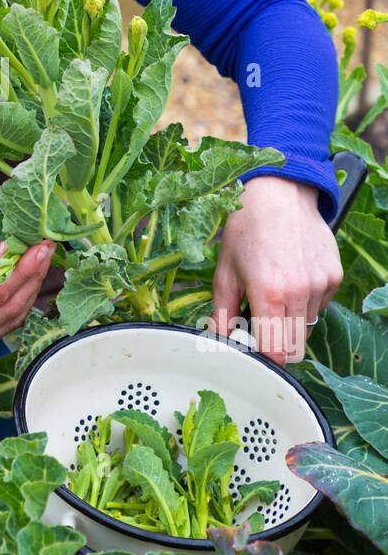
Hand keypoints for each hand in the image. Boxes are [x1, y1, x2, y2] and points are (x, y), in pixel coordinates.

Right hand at [0, 239, 55, 356]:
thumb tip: (15, 249)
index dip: (24, 271)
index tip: (41, 248)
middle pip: (10, 310)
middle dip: (33, 277)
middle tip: (47, 249)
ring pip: (12, 318)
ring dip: (29, 288)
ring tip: (40, 259)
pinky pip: (4, 322)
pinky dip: (18, 299)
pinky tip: (26, 277)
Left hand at [209, 176, 343, 365]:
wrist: (279, 195)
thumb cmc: (246, 231)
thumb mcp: (224, 273)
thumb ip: (222, 314)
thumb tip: (219, 343)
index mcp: (269, 294)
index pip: (276, 352)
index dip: (264, 360)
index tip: (253, 354)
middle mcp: (300, 292)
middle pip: (295, 347)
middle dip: (277, 345)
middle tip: (260, 326)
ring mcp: (321, 285)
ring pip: (307, 326)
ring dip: (291, 321)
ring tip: (275, 293)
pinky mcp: (334, 276)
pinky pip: (319, 306)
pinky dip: (305, 303)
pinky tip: (291, 279)